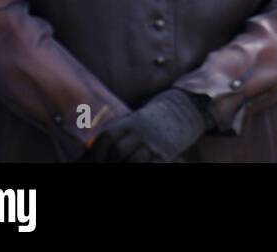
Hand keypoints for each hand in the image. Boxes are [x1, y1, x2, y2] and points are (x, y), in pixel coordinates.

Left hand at [87, 89, 209, 161]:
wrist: (185, 109)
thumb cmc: (152, 120)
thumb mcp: (134, 120)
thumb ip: (117, 133)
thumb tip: (92, 152)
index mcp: (130, 121)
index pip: (107, 137)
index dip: (96, 151)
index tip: (91, 161)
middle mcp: (142, 131)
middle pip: (118, 150)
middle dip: (110, 163)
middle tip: (108, 166)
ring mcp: (155, 142)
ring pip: (135, 160)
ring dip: (127, 166)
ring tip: (124, 166)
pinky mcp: (167, 152)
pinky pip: (153, 165)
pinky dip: (145, 168)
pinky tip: (141, 167)